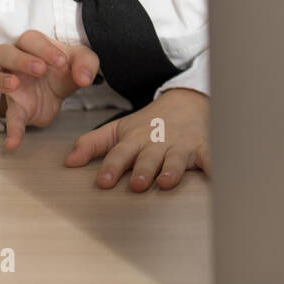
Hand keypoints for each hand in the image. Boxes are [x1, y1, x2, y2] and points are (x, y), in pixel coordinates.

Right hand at [0, 30, 99, 149]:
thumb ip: (86, 64)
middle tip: (41, 69)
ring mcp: (10, 83)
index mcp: (32, 46)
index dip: (44, 48)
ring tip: (14, 85)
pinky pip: (8, 118)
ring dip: (0, 80)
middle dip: (21, 60)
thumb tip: (84, 79)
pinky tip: (13, 142)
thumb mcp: (82, 61)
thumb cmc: (65, 67)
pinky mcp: (15, 107)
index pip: (30, 39)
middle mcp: (14, 61)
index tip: (61, 61)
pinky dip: (11, 130)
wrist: (58, 90)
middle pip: (3, 52)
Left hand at [63, 87, 208, 191]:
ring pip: (176, 159)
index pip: (120, 153)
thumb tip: (68, 161)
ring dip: (171, 170)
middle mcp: (158, 143)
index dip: (112, 167)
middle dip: (143, 170)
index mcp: (136, 139)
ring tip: (166, 182)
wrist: (188, 100)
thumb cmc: (150, 122)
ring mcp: (181, 145)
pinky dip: (214, 166)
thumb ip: (93, 144)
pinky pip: (210, 157)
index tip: (104, 182)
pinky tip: (215, 177)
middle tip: (137, 183)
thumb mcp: (119, 129)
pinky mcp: (203, 147)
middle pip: (148, 158)